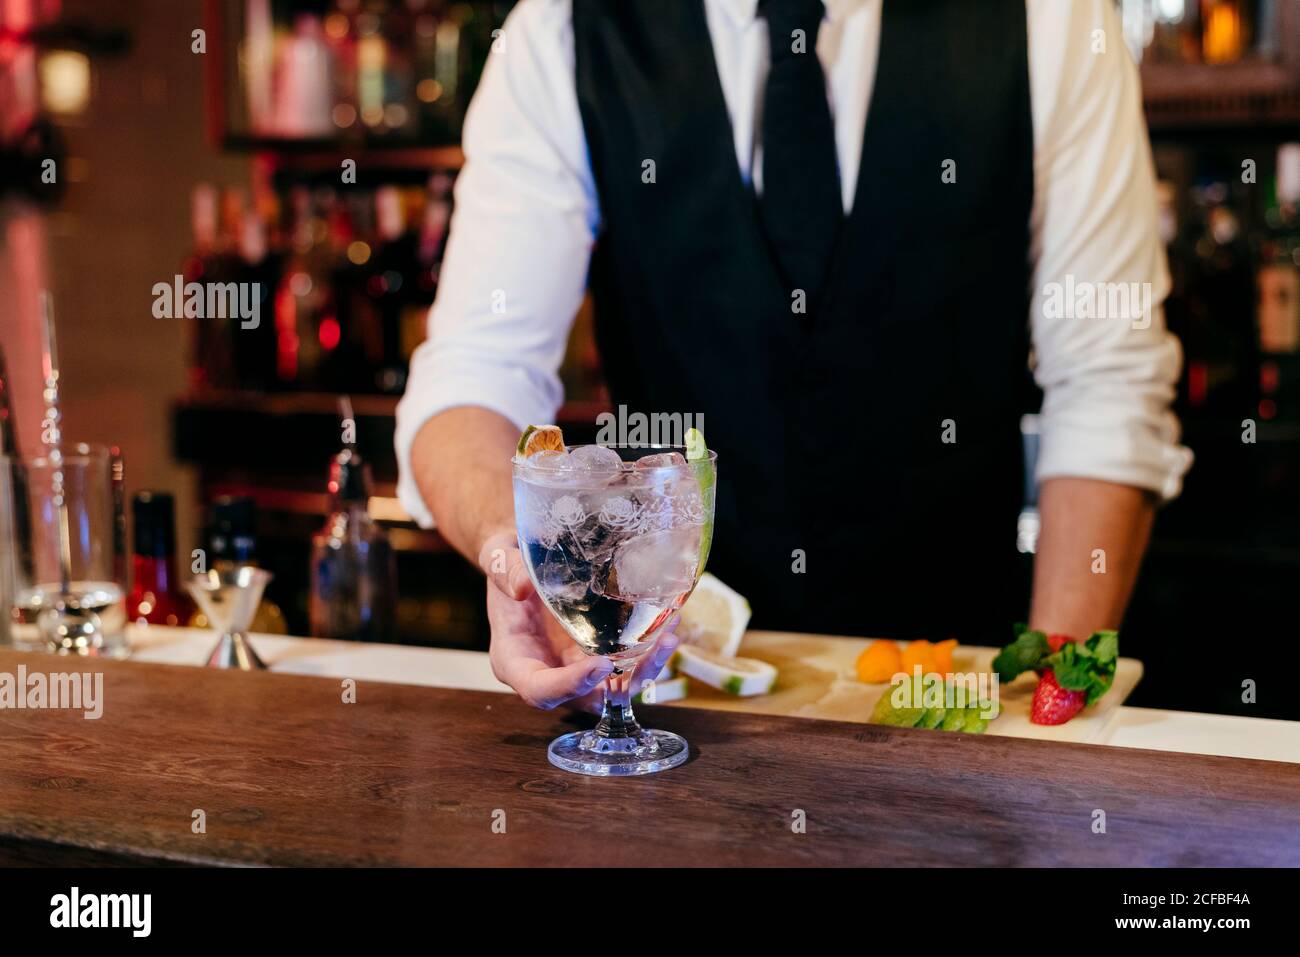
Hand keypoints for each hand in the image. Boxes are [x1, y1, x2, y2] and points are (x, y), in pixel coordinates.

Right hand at [478, 529, 679, 711]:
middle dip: (624, 682)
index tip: (600, 665)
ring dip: (644, 668)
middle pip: (585, 697)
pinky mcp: (595, 651)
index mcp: (515, 660)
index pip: (539, 690)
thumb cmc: (508, 560)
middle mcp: (546, 671)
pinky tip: (668, 622)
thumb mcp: (498, 556)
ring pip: (612, 687)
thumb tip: (523, 586)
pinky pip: (624, 663)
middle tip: (655, 649)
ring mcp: (573, 665)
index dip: (569, 686)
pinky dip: (647, 650)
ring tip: (669, 636)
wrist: (524, 555)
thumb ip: (505, 569)